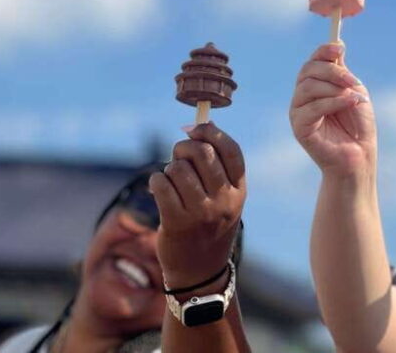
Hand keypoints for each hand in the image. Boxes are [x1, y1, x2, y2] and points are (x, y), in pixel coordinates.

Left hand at [149, 122, 245, 288]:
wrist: (200, 272)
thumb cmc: (210, 226)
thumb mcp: (225, 198)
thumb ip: (218, 165)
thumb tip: (205, 124)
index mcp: (239, 191)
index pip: (231, 150)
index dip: (212, 133)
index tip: (196, 129)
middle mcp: (224, 201)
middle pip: (203, 154)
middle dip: (184, 147)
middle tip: (178, 154)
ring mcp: (202, 212)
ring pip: (179, 168)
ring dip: (169, 168)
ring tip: (170, 179)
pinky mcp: (177, 222)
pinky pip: (161, 184)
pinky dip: (156, 180)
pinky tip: (159, 188)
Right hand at [289, 43, 375, 175]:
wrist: (360, 155)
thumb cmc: (358, 125)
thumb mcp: (354, 91)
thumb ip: (343, 72)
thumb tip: (338, 46)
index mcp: (315, 85)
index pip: (312, 61)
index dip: (323, 51)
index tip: (339, 49)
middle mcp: (303, 96)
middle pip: (308, 70)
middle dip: (333, 71)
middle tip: (352, 80)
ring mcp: (298, 111)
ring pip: (308, 87)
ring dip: (334, 88)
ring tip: (353, 98)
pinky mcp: (299, 127)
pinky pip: (312, 108)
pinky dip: (334, 102)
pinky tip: (350, 103)